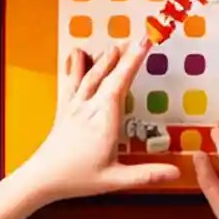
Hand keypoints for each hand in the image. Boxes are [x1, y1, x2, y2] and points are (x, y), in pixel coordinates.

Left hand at [20, 40, 180, 200]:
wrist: (42, 178)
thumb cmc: (78, 179)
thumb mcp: (115, 180)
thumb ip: (146, 175)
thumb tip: (176, 172)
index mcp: (103, 120)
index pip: (120, 84)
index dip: (133, 62)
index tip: (144, 43)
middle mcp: (89, 108)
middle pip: (107, 75)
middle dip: (123, 55)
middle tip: (137, 38)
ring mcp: (74, 106)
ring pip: (89, 76)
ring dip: (103, 59)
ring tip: (115, 45)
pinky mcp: (64, 109)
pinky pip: (70, 82)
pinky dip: (74, 66)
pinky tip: (76, 54)